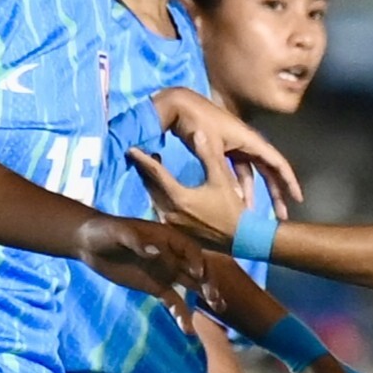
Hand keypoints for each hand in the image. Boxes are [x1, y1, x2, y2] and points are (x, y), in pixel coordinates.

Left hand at [77, 213, 215, 304]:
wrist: (89, 244)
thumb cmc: (104, 231)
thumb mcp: (118, 233)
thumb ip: (136, 242)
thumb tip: (155, 254)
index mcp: (167, 238)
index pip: (189, 250)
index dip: (197, 260)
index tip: (199, 274)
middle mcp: (172, 255)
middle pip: (197, 269)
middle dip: (209, 282)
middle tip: (215, 298)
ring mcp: (166, 272)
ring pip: (192, 285)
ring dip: (206, 296)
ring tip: (219, 308)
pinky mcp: (156, 287)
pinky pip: (174, 301)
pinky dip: (181, 313)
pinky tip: (187, 329)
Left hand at [125, 144, 246, 247]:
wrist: (242, 239)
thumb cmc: (233, 209)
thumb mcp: (221, 180)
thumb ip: (207, 156)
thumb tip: (199, 133)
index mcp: (179, 197)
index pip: (156, 174)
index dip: (143, 159)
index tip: (131, 148)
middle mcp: (169, 211)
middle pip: (150, 187)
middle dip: (145, 171)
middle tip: (140, 156)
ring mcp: (171, 223)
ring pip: (155, 199)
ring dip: (152, 185)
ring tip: (152, 171)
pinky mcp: (176, 230)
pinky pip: (161, 210)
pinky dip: (159, 198)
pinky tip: (163, 191)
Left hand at [153, 85, 300, 205]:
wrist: (177, 106)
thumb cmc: (197, 123)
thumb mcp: (211, 148)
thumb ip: (224, 172)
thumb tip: (237, 197)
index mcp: (250, 140)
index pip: (277, 162)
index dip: (289, 181)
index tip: (298, 199)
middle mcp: (247, 144)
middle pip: (268, 170)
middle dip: (276, 192)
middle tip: (282, 214)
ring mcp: (236, 147)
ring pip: (252, 173)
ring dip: (254, 192)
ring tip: (255, 213)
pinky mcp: (224, 150)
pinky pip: (237, 171)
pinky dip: (238, 185)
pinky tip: (237, 200)